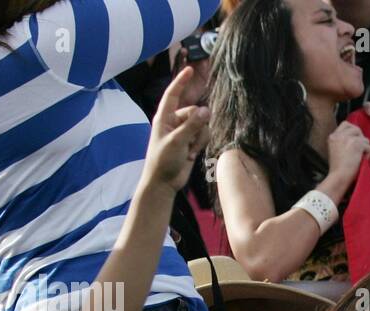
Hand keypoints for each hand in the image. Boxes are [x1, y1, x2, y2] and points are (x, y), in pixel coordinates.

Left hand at [144, 67, 209, 190]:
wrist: (164, 182)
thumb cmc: (163, 160)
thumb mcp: (177, 141)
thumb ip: (192, 125)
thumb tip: (206, 110)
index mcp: (164, 117)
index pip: (173, 94)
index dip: (180, 82)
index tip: (189, 69)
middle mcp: (174, 122)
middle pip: (194, 112)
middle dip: (196, 125)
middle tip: (190, 140)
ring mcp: (183, 132)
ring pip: (201, 124)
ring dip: (199, 138)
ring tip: (189, 150)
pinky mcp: (191, 142)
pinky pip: (203, 135)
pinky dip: (200, 144)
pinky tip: (191, 154)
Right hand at [327, 120, 369, 183]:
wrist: (338, 177)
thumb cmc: (338, 169)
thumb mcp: (336, 150)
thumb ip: (343, 142)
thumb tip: (357, 138)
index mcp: (333, 136)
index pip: (346, 124)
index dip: (353, 131)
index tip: (355, 141)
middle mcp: (339, 135)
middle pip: (356, 129)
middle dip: (361, 139)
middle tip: (360, 150)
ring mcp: (348, 138)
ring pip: (364, 138)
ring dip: (364, 148)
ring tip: (359, 158)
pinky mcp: (356, 144)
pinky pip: (369, 146)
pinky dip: (368, 154)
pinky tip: (362, 161)